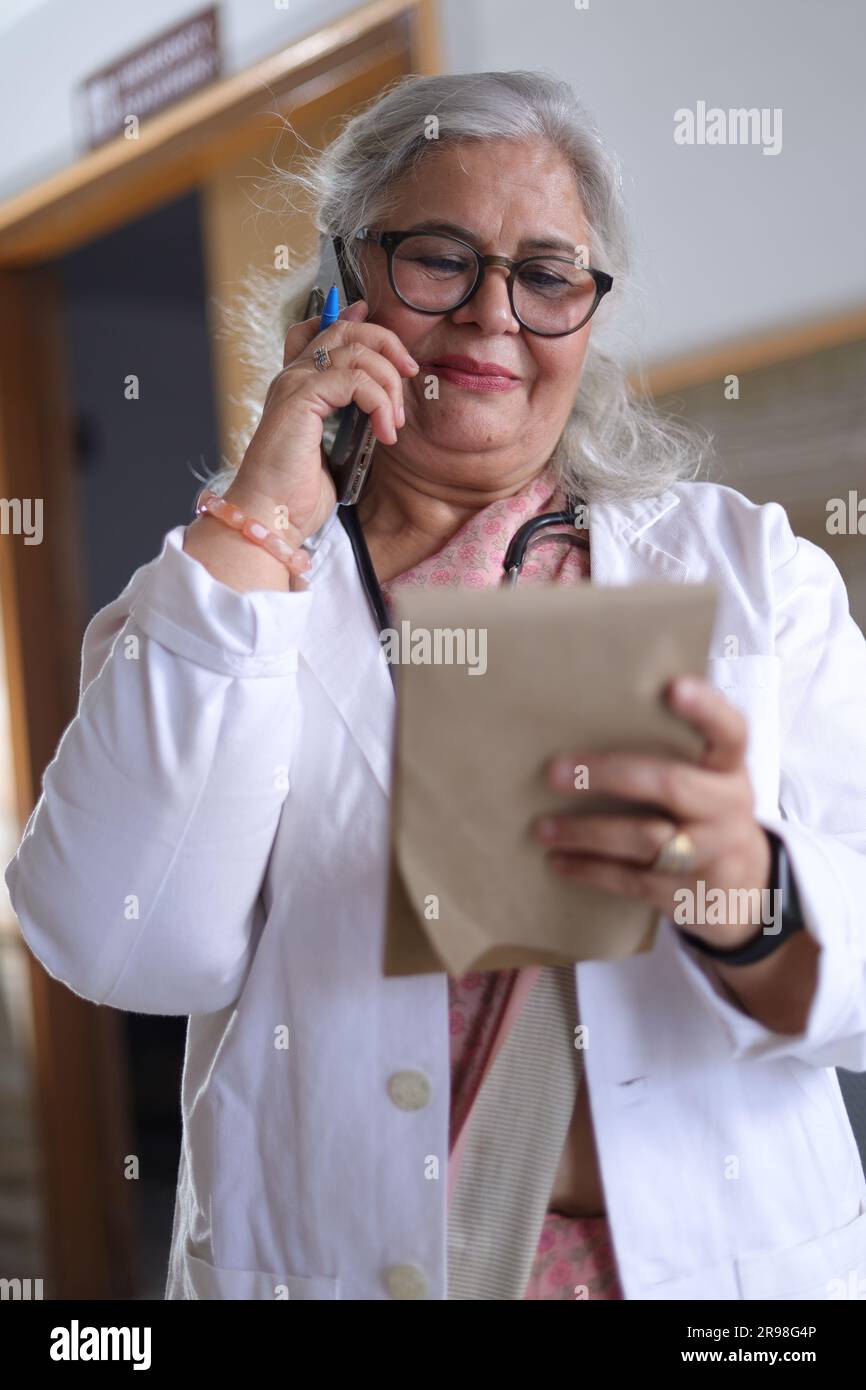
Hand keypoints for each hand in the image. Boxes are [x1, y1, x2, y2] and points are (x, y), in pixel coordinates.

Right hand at [226, 300, 418, 540]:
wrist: (271, 514)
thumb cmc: (296, 493)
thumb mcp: (334, 450)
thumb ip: (351, 421)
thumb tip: (379, 407)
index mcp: (298, 386)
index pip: (323, 331)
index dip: (358, 323)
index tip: (392, 348)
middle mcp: (294, 376)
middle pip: (346, 329)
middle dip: (386, 343)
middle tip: (409, 371)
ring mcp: (295, 383)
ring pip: (357, 352)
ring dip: (388, 383)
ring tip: (393, 422)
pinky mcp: (301, 397)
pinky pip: (356, 380)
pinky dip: (379, 403)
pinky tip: (384, 432)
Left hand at [533, 675, 772, 948]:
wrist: (748, 888)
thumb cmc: (707, 811)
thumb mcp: (710, 778)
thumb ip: (674, 749)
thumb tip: (592, 709)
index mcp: (730, 768)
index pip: (729, 731)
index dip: (705, 709)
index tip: (673, 687)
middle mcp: (728, 807)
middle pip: (669, 784)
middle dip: (607, 775)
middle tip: (553, 772)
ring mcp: (712, 854)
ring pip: (644, 838)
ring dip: (586, 832)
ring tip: (542, 828)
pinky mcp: (689, 894)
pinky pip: (633, 880)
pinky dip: (590, 870)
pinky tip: (559, 861)